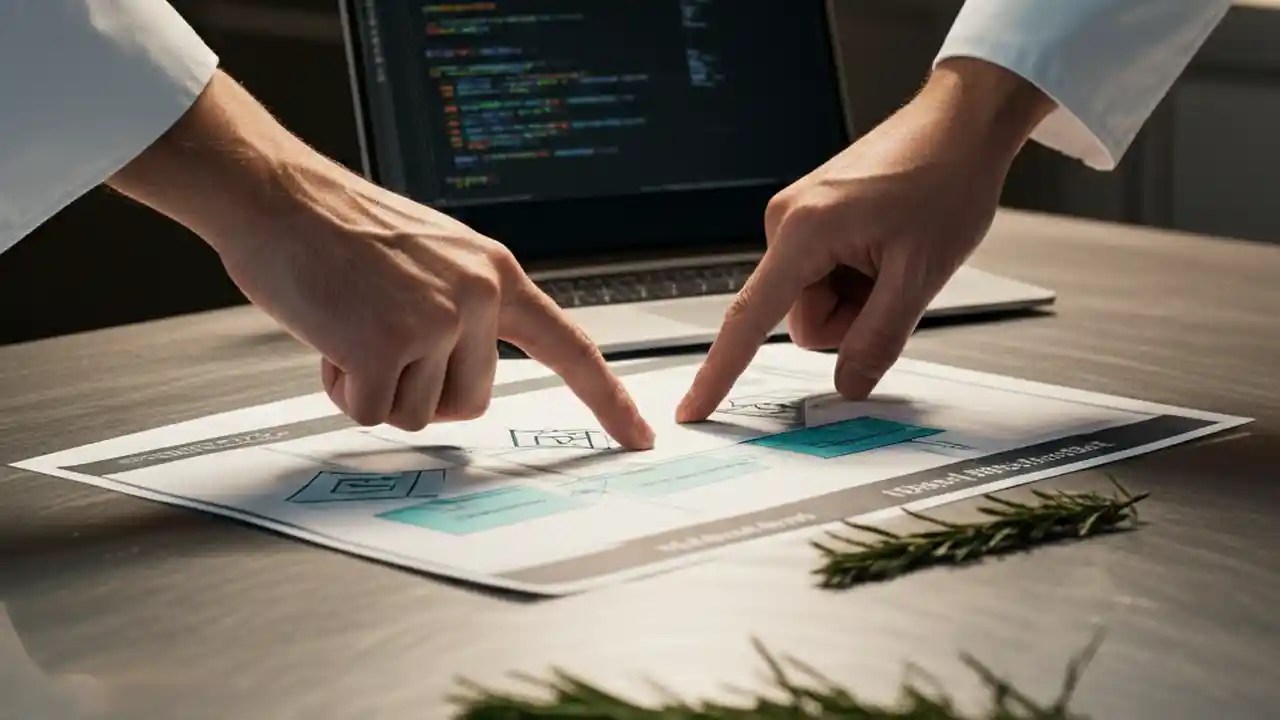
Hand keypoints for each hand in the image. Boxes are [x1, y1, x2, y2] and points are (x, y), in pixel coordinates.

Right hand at [109, 72, 653, 447]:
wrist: (279, 196)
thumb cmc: (341, 229)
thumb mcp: (432, 257)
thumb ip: (462, 308)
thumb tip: (461, 375)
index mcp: (495, 274)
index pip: (569, 345)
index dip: (605, 397)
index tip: (638, 435)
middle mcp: (477, 297)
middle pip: (469, 402)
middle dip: (420, 389)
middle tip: (378, 336)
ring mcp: (435, 322)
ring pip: (417, 414)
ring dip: (376, 386)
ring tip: (350, 324)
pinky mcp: (387, 347)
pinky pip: (372, 413)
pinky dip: (343, 390)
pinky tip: (329, 338)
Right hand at [677, 59, 1052, 421]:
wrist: (963, 123)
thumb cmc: (945, 179)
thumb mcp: (921, 274)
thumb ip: (878, 338)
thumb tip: (847, 386)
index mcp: (802, 232)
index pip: (749, 319)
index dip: (720, 373)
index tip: (693, 410)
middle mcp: (786, 221)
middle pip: (802, 318)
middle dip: (851, 318)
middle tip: (897, 280)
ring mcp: (798, 217)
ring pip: (817, 301)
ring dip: (860, 297)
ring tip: (897, 256)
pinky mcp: (813, 217)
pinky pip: (826, 275)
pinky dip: (860, 277)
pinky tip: (889, 246)